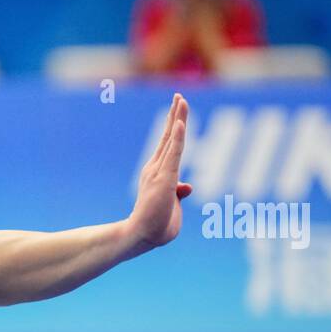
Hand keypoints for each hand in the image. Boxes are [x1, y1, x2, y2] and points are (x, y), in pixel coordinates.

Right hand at [125, 93, 192, 253]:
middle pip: (169, 136)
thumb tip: (188, 186)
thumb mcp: (173, 205)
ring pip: (172, 139)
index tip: (178, 110)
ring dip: (178, 118)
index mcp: (158, 173)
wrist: (142, 235)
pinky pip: (174, 153)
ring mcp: (159, 171)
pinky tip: (181, 122)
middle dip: (176, 114)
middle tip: (180, 95)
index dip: (174, 126)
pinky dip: (179, 137)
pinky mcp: (164, 178)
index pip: (169, 145)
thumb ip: (179, 193)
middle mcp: (156, 168)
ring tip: (181, 99)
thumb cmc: (157, 225)